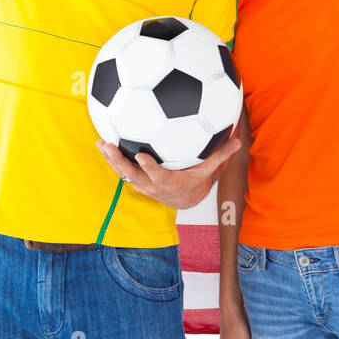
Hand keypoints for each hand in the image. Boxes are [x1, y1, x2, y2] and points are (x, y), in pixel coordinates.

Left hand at [96, 134, 239, 209]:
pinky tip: (104, 142)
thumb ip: (220, 155)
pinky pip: (122, 169)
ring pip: (123, 172)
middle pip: (133, 175)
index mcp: (169, 183)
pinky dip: (112, 158)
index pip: (158, 176)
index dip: (149, 168)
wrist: (185, 198)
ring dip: (111, 159)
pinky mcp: (136, 179)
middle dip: (120, 162)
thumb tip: (237, 139)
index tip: (141, 156)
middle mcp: (152, 185)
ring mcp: (142, 183)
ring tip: (101, 142)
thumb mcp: (209, 170)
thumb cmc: (197, 180)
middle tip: (109, 146)